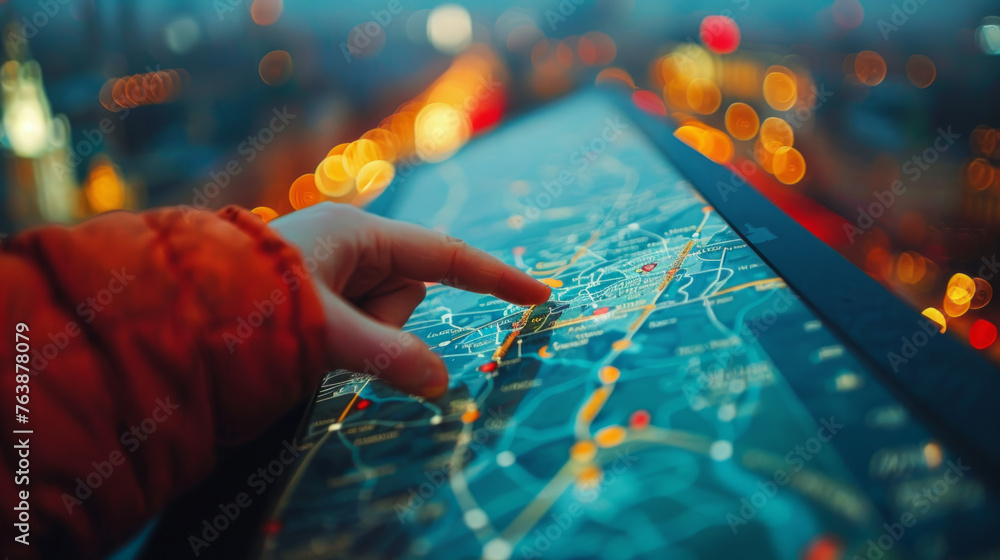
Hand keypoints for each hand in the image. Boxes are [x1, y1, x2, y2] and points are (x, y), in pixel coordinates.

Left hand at [270, 202, 550, 397]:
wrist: (176, 312)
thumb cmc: (250, 302)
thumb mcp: (327, 331)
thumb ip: (389, 357)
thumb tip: (442, 386)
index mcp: (359, 233)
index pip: (446, 256)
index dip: (496, 277)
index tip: (541, 295)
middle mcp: (349, 248)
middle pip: (407, 295)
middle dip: (383, 326)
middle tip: (335, 336)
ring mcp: (332, 276)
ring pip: (382, 319)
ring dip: (357, 340)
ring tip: (307, 340)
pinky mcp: (316, 302)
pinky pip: (357, 330)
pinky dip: (343, 347)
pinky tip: (301, 344)